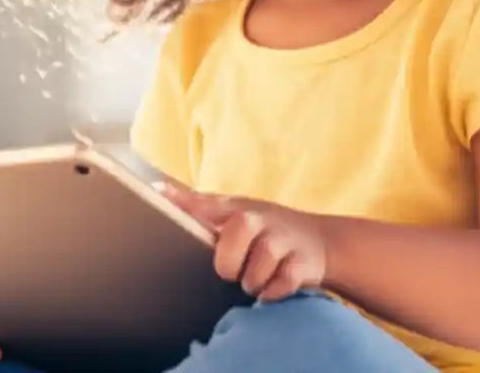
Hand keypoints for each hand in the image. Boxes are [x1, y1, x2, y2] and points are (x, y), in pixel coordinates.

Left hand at [160, 185, 329, 300]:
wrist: (321, 241)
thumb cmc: (265, 230)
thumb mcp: (237, 211)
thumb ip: (200, 205)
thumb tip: (157, 187)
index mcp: (237, 209)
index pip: (206, 203)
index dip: (184, 203)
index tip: (158, 196)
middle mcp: (260, 219)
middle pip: (235, 237)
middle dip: (228, 264)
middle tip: (233, 270)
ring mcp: (283, 239)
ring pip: (255, 273)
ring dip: (252, 283)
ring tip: (255, 279)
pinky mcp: (302, 263)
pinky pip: (279, 286)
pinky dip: (272, 292)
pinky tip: (273, 285)